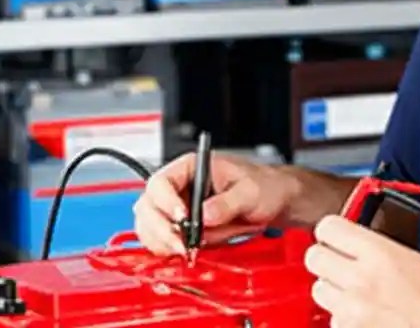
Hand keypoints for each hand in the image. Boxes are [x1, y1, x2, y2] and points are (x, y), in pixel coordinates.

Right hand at [132, 151, 300, 255]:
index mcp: (191, 168)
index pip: (161, 182)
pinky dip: (169, 250)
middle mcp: (178, 187)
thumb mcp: (250, 191)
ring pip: (149, 226)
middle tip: (183, 245)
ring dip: (163, 242)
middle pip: (148, 207)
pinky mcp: (180, 228)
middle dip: (161, 229)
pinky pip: (161, 241)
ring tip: (188, 250)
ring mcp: (175, 209)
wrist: (272, 201)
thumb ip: (228, 203)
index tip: (183, 220)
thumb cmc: (262, 186)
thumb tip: (205, 216)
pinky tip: (186, 252)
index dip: (167, 202)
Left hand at [305, 215, 419, 327]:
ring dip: (335, 292)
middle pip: (314, 257)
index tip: (336, 237)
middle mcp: (361, 280)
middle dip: (327, 260)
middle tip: (341, 266)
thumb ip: (378, 247)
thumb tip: (352, 241)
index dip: (332, 232)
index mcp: (380, 254)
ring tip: (359, 296)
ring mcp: (351, 311)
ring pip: (319, 290)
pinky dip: (344, 320)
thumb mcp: (413, 259)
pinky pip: (332, 320)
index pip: (328, 227)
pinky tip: (366, 318)